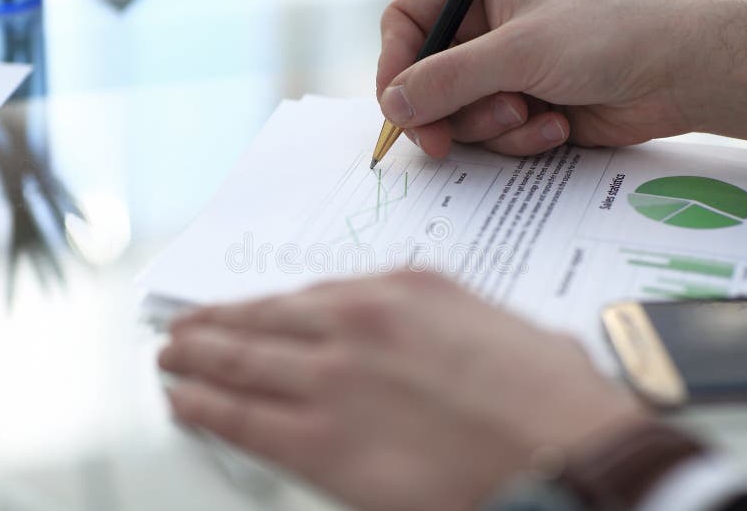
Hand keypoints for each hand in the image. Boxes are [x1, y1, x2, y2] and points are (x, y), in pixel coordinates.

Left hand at [160, 271, 644, 510]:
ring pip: (240, 360)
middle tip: (186, 326)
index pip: (311, 294)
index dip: (268, 305)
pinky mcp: (320, 442)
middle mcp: (357, 322)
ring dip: (197, 357)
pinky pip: (239, 417)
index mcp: (403, 289)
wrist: (573, 456)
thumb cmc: (553, 401)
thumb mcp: (498, 328)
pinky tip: (183, 400)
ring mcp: (332, 377)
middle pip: (264, 318)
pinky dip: (203, 405)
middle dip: (217, 323)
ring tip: (173, 355)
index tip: (247, 310)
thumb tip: (410, 341)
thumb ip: (439, 325)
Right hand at [377, 0, 746, 157]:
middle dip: (448, 111)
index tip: (398, 107)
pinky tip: (557, 125)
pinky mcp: (526, 108)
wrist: (680, 72)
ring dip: (491, 126)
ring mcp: (506, 71)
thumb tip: (392, 105)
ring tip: (531, 114)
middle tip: (444, 141)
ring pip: (460, 115)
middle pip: (427, 80)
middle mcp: (487, 29)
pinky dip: (521, 138)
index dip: (394, 65)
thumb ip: (446, 79)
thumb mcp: (517, 51)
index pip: (408, 22)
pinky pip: (495, 136)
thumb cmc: (605, 35)